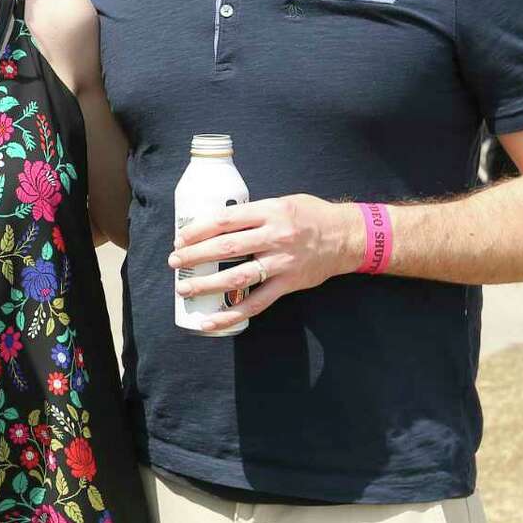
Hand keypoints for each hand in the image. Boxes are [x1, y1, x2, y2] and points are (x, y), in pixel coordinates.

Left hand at [168, 194, 362, 327]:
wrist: (347, 236)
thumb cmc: (310, 215)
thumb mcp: (281, 202)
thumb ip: (253, 212)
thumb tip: (216, 222)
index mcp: (269, 212)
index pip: (225, 220)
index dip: (198, 229)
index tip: (180, 238)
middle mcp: (275, 236)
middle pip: (226, 247)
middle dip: (195, 255)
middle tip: (175, 261)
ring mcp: (282, 263)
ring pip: (238, 276)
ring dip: (207, 284)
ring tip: (185, 288)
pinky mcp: (288, 284)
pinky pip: (256, 303)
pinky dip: (231, 314)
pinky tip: (210, 320)